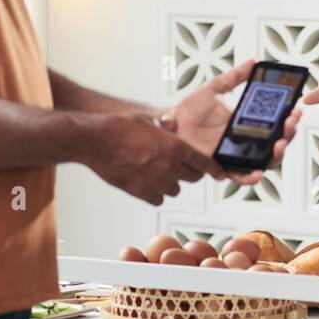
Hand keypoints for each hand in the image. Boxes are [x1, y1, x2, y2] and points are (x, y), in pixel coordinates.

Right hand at [84, 114, 225, 205]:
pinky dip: (155, 194)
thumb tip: (171, 125)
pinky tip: (148, 185)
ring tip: (160, 173)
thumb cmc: (119, 127)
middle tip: (184, 168)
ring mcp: (154, 181)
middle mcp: (168, 166)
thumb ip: (164, 125)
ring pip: (175, 190)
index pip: (204, 163)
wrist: (96, 141)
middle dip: (191, 173)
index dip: (214, 170)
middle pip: (192, 178)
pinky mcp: (139, 192)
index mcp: (175, 147)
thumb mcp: (148, 119)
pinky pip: (157, 199)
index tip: (221, 174)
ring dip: (172, 183)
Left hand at [169, 59, 301, 185]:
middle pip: (274, 142)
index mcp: (245, 123)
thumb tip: (252, 62)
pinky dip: (251, 177)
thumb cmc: (188, 108)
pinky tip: (259, 172)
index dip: (288, 119)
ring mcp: (235, 154)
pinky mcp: (221, 166)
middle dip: (288, 134)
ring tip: (280, 143)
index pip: (274, 124)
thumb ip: (233, 77)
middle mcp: (244, 141)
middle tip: (291, 122)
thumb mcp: (213, 88)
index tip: (296, 109)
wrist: (169, 123)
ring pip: (263, 160)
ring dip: (276, 154)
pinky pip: (239, 175)